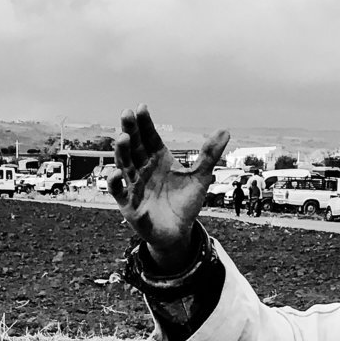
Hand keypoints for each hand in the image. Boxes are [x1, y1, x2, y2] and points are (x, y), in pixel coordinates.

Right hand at [109, 106, 229, 269]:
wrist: (178, 233)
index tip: (141, 108)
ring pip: (125, 164)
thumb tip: (225, 130)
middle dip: (130, 130)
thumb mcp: (200, 178)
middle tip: (127, 113)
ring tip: (123, 138)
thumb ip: (209, 155)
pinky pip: (118, 192)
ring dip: (122, 152)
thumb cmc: (186, 204)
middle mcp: (144, 169)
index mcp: (159, 159)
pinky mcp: (129, 204)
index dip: (145, 123)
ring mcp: (135, 185)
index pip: (149, 137)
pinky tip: (117, 173)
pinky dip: (114, 183)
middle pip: (134, 146)